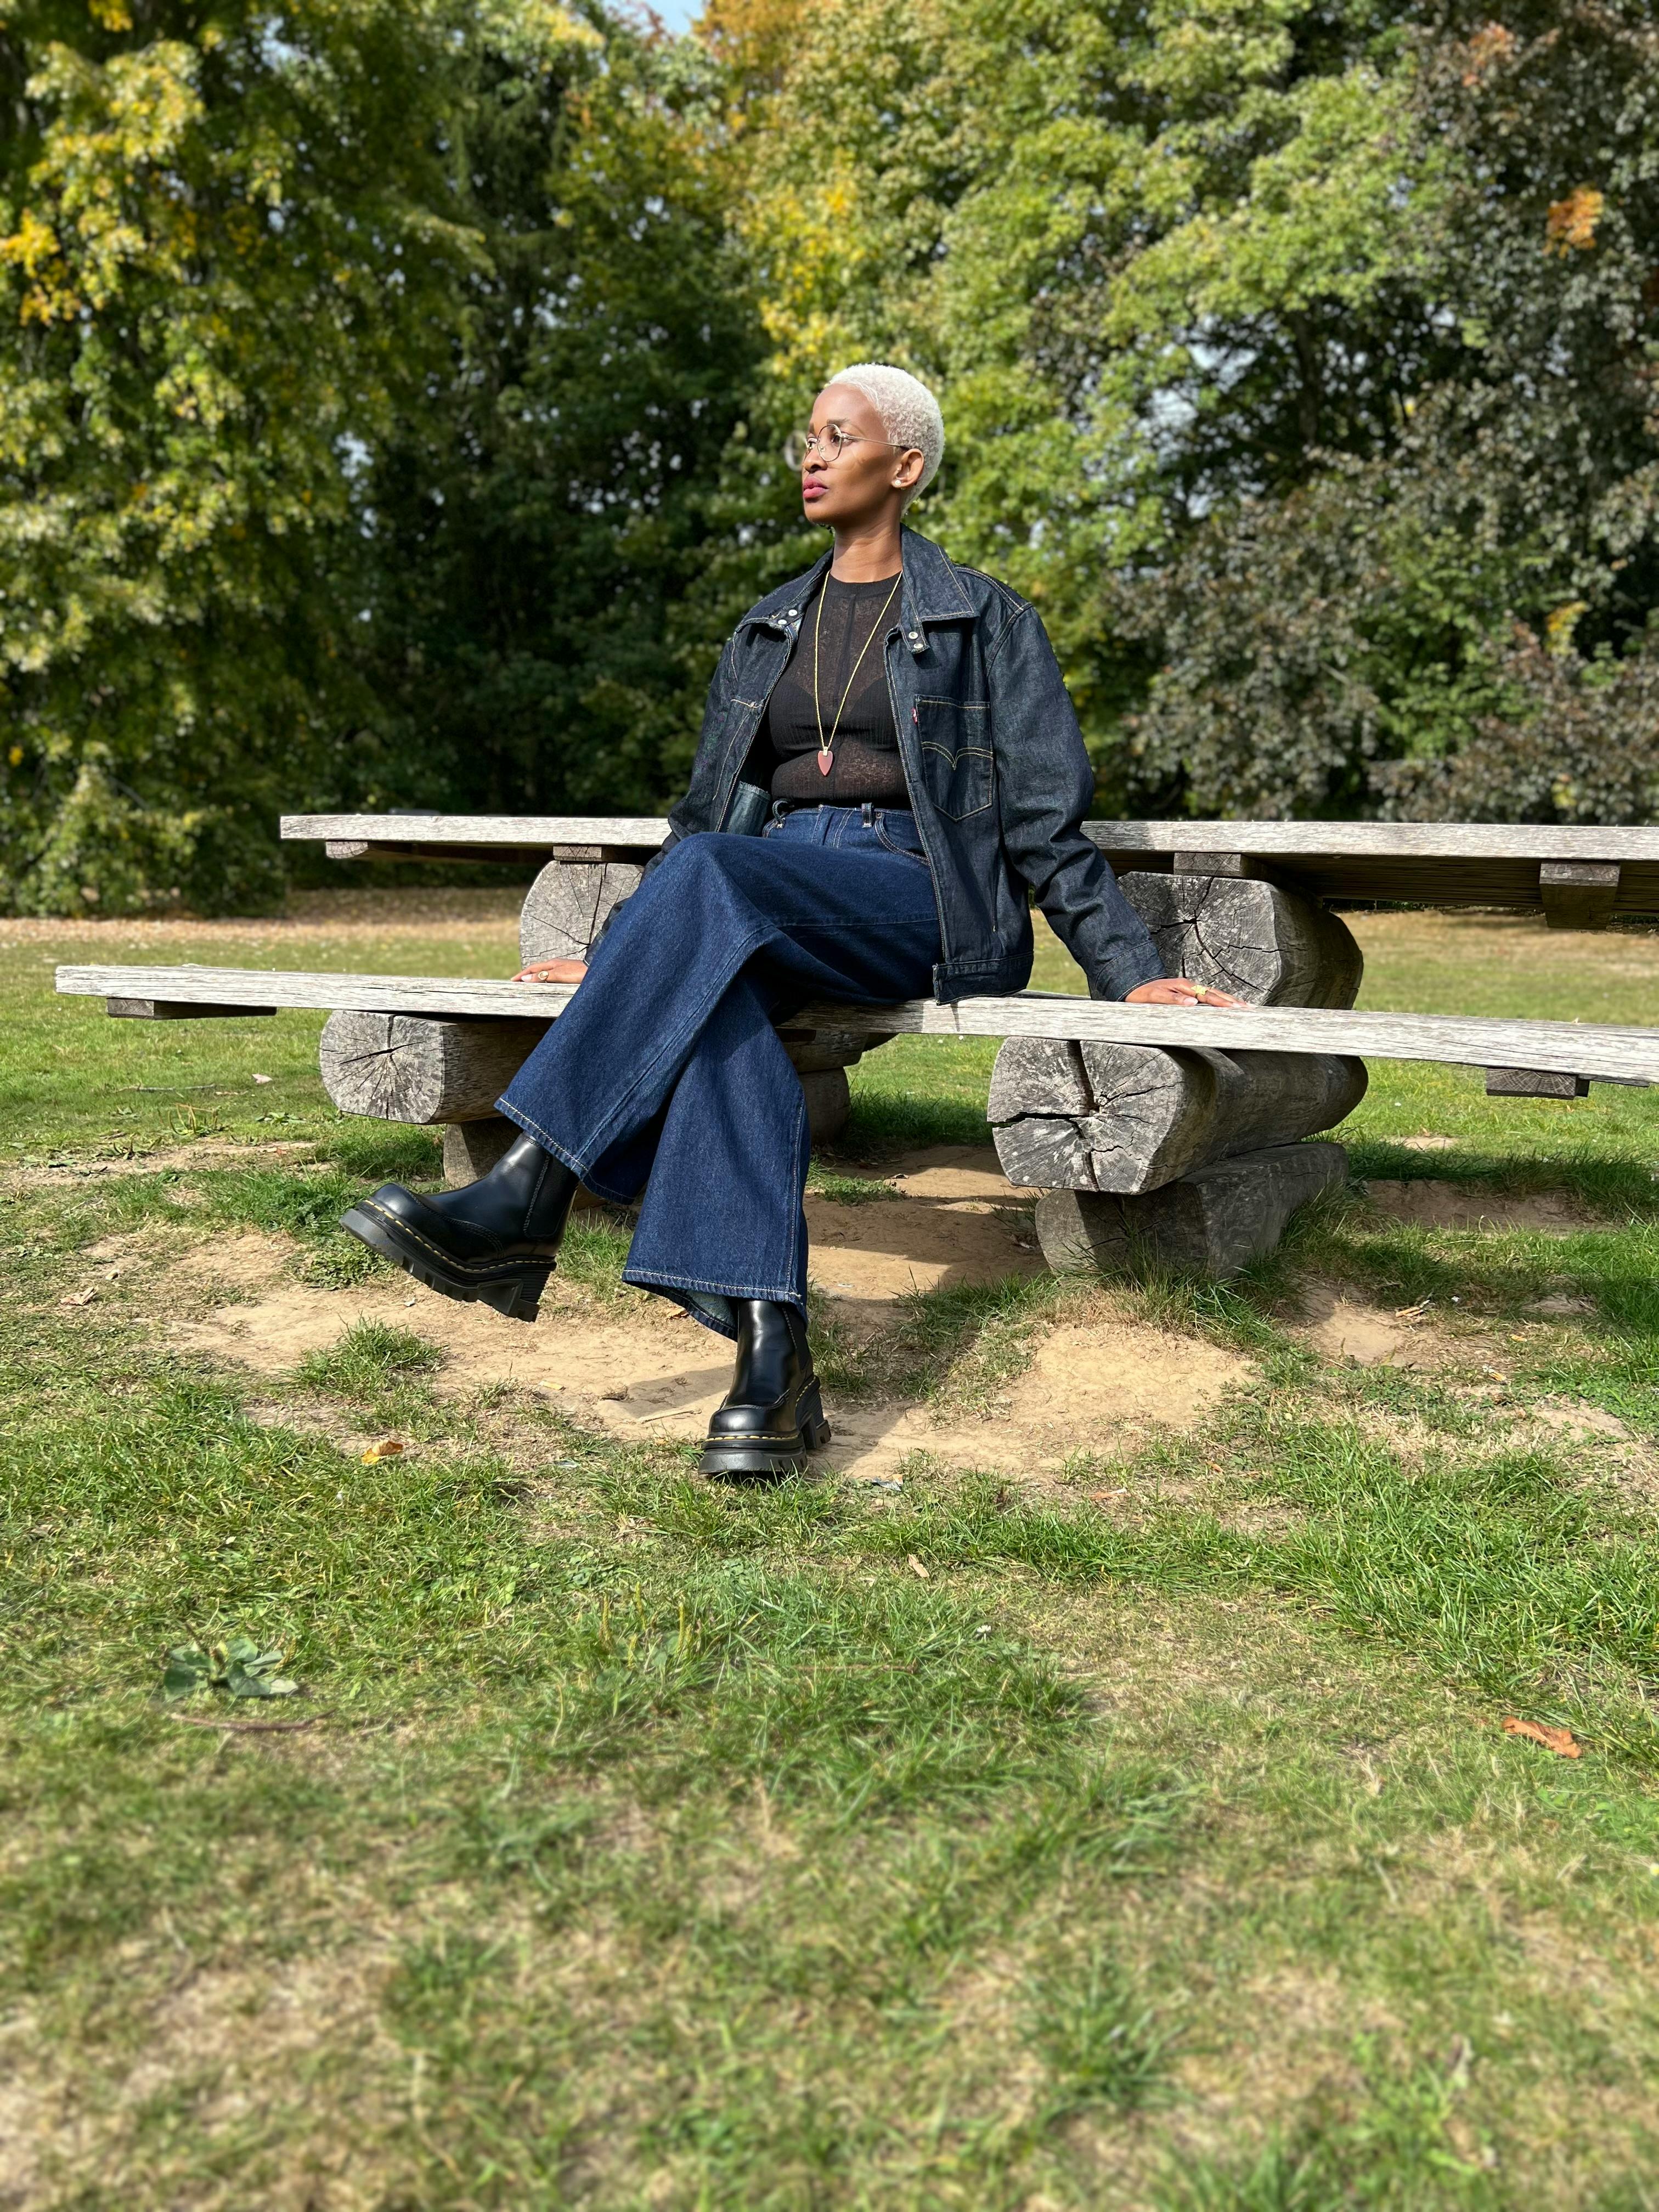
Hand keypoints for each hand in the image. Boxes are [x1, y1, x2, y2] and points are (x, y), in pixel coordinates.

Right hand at [514, 958, 587, 984]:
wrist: (596, 972)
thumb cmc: (578, 973)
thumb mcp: (558, 975)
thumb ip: (542, 976)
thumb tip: (526, 978)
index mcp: (552, 963)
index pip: (533, 968)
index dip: (522, 975)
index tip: (512, 980)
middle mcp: (556, 965)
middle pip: (537, 970)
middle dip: (526, 976)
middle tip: (517, 982)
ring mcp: (562, 969)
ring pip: (544, 973)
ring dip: (535, 978)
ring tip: (527, 984)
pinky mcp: (568, 974)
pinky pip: (551, 977)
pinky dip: (544, 981)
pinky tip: (545, 985)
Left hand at [1125, 976, 1247, 1008]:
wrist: (1133, 985)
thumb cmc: (1143, 993)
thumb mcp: (1156, 997)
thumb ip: (1174, 1000)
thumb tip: (1194, 1002)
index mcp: (1185, 987)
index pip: (1209, 996)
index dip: (1224, 1003)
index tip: (1238, 1008)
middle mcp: (1190, 986)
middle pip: (1216, 993)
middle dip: (1233, 1001)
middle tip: (1249, 1008)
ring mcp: (1189, 988)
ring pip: (1213, 994)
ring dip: (1229, 1000)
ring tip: (1243, 1006)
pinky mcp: (1187, 992)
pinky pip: (1207, 996)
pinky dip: (1219, 999)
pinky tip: (1225, 1004)